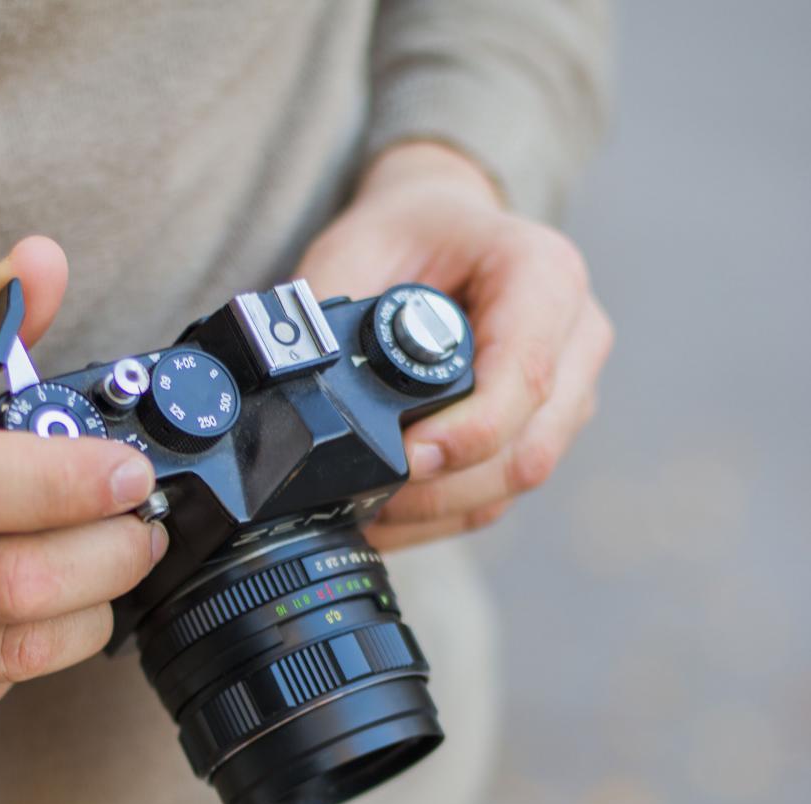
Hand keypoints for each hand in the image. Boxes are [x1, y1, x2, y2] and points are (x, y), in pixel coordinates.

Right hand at [0, 237, 166, 748]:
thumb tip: (46, 263)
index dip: (64, 483)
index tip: (128, 473)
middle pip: (10, 584)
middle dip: (109, 557)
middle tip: (139, 528)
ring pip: (12, 652)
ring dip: (88, 612)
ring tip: (101, 567)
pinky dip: (26, 660)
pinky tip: (27, 617)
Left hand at [297, 142, 613, 550]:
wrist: (443, 232)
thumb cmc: (407, 233)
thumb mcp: (357, 249)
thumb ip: (328, 317)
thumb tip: (286, 387)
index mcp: (545, 275)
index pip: (526, 373)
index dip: (469, 431)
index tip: (406, 458)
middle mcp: (575, 336)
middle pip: (529, 447)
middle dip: (445, 486)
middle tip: (370, 497)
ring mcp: (570, 391)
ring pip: (516, 480)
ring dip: (440, 508)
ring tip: (369, 510)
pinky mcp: (546, 432)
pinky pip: (501, 491)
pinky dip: (443, 512)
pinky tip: (390, 514)